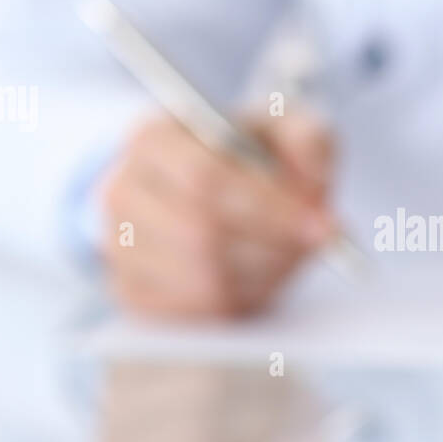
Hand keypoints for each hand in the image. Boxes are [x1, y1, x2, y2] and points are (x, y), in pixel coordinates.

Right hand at [100, 112, 335, 317]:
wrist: (211, 190)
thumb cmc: (251, 155)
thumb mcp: (284, 129)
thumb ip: (306, 139)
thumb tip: (313, 178)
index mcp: (153, 137)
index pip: (206, 177)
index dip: (270, 207)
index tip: (324, 228)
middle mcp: (121, 189)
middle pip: (201, 234)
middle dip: (272, 245)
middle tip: (317, 247)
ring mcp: (118, 245)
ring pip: (201, 279)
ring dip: (262, 275)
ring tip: (288, 256)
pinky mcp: (130, 291)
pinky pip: (194, 312)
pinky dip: (238, 301)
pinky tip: (259, 277)